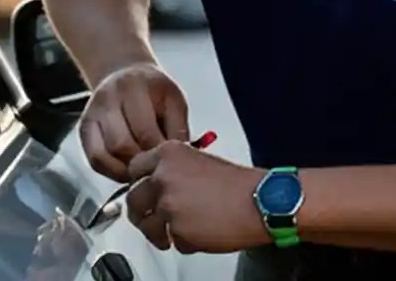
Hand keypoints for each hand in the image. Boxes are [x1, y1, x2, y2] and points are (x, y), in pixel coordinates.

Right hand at [79, 61, 189, 181]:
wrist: (124, 72)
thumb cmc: (153, 89)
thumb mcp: (174, 100)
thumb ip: (178, 128)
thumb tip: (179, 159)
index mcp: (133, 88)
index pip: (144, 131)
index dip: (158, 153)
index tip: (169, 163)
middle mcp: (107, 99)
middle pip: (121, 145)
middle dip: (140, 163)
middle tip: (155, 170)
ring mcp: (92, 114)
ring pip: (104, 155)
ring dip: (125, 170)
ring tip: (142, 171)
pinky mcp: (84, 129)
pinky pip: (94, 159)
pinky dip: (111, 171)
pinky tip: (127, 170)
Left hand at [125, 140, 268, 253]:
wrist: (261, 201)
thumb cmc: (239, 184)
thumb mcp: (200, 161)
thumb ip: (173, 170)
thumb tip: (157, 185)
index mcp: (169, 154)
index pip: (134, 167)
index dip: (139, 183)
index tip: (142, 192)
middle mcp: (164, 176)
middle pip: (133, 198)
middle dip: (141, 213)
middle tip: (149, 219)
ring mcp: (168, 203)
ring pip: (147, 225)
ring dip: (159, 233)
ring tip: (175, 234)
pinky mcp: (177, 228)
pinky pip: (171, 240)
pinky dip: (182, 242)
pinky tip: (199, 234)